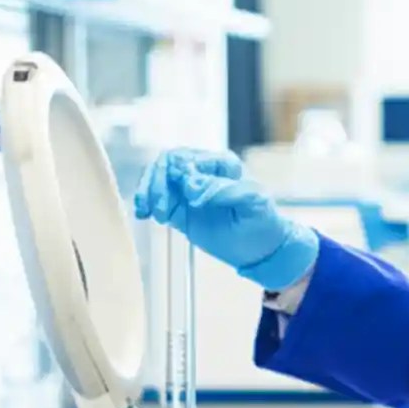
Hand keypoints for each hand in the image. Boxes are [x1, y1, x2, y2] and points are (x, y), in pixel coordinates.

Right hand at [133, 148, 317, 289]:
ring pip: (157, 179)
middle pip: (167, 164)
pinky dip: (146, 204)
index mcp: (221, 164)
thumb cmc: (264, 222)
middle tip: (162, 210)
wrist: (262, 250)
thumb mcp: (254, 203)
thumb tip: (193, 187)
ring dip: (149, 193)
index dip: (182, 175)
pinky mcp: (180, 209)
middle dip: (157, 183)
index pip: (188, 158)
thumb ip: (226, 190)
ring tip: (152, 214)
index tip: (192, 200)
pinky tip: (145, 215)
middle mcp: (202, 172)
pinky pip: (156, 199)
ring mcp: (189, 190)